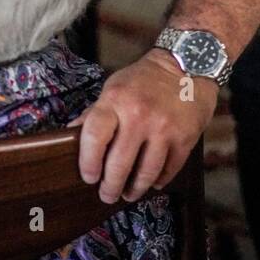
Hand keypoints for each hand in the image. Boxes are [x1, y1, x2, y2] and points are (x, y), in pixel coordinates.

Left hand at [72, 48, 217, 203]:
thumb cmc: (145, 79)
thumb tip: (71, 133)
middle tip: (107, 195)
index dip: (88, 162)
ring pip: (145, 173)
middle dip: (110, 186)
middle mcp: (139, 115)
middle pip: (119, 164)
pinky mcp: (185, 139)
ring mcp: (164, 129)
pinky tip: (152, 182)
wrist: (188, 65)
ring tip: (128, 194)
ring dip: (135, 189)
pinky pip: (169, 170)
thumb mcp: (115, 87)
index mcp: (116, 100)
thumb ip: (95, 112)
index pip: (94, 136)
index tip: (88, 177)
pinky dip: (158, 180)